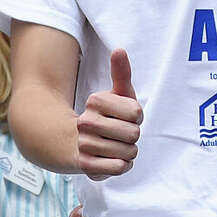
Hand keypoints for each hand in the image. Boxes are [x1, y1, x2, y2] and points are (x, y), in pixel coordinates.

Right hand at [76, 50, 141, 179]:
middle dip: (133, 137)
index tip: (125, 118)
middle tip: (120, 135)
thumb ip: (121, 73)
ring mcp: (84, 144)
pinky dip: (122, 166)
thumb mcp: (118, 94)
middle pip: (134, 134)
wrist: (79, 144)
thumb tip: (119, 50)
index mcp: (95, 101)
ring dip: (128, 153)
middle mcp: (86, 122)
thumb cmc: (109, 117)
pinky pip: (119, 167)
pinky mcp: (86, 165)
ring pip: (128, 152)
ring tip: (116, 147)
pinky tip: (113, 160)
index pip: (137, 113)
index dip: (137, 118)